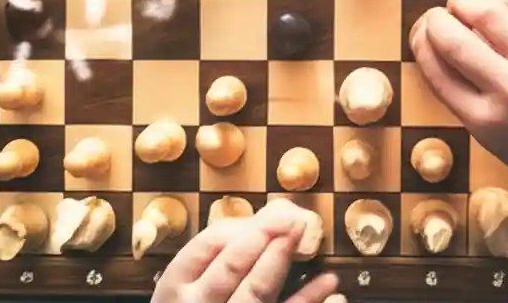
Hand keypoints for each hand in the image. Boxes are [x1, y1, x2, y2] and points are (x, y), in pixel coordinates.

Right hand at [152, 199, 338, 302]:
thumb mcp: (188, 283)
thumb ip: (217, 255)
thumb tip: (272, 214)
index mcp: (176, 285)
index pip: (208, 243)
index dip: (241, 224)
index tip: (269, 214)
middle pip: (232, 265)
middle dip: (265, 235)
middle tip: (293, 216)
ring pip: (255, 292)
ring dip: (282, 262)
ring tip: (306, 238)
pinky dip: (307, 301)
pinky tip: (331, 288)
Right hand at [410, 0, 507, 223]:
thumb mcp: (492, 138)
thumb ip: (463, 97)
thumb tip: (437, 45)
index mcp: (484, 120)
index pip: (435, 68)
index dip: (420, 42)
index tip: (421, 33)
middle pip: (452, 37)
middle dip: (435, 19)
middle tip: (437, 17)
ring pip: (486, 10)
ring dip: (464, 2)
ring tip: (463, 7)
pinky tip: (499, 7)